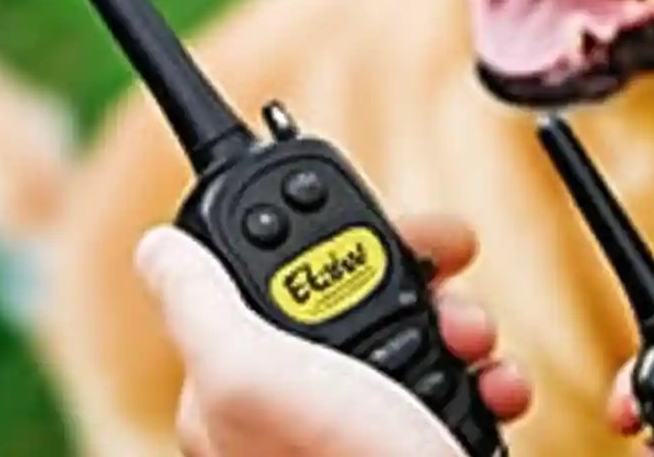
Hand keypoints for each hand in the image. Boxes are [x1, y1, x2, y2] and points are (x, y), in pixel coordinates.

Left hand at [137, 214, 530, 456]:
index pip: (270, 275)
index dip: (324, 236)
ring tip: (477, 342)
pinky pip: (454, 386)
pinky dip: (484, 378)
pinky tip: (497, 388)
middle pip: (350, 296)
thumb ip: (198, 306)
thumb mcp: (254, 382)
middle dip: (412, 275)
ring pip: (411, 333)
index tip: (379, 219)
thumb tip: (156, 248)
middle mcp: (296, 408)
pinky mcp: (415, 446)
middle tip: (451, 268)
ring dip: (459, 324)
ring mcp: (359, 430)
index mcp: (240, 385)